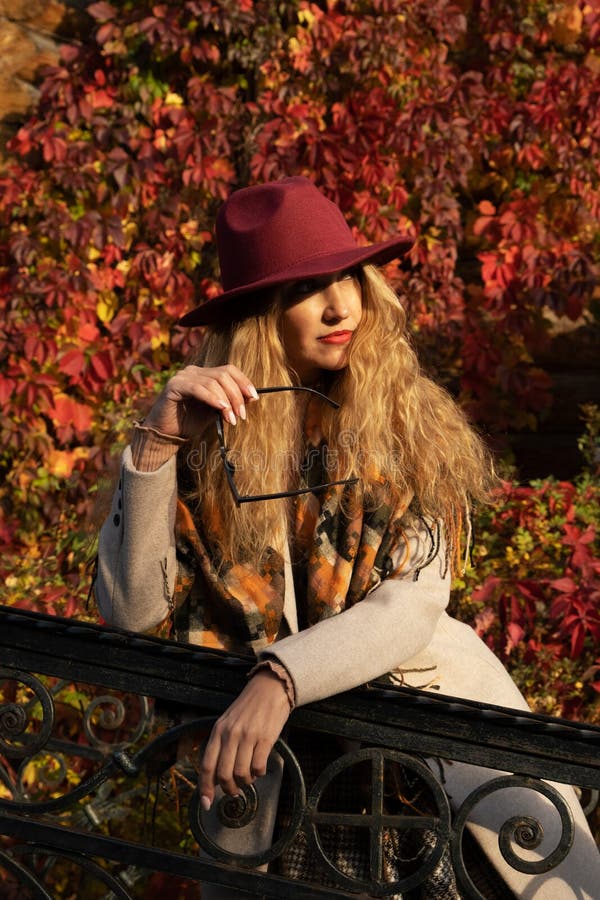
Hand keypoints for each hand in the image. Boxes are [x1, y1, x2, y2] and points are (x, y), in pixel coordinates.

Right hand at [144, 364, 258, 438]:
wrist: (166, 434)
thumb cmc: (190, 422)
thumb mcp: (215, 412)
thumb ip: (230, 402)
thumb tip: (252, 397)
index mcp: (204, 375)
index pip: (229, 370)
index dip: (244, 382)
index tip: (255, 398)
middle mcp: (194, 371)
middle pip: (223, 375)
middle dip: (237, 395)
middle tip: (242, 415)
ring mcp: (183, 376)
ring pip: (213, 381)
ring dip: (227, 401)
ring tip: (232, 419)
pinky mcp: (174, 385)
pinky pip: (198, 388)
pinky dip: (212, 398)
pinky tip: (221, 409)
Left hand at [199, 671, 290, 808]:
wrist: (270, 688)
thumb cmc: (249, 707)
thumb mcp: (228, 722)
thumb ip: (221, 745)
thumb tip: (216, 775)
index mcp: (218, 731)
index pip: (207, 765)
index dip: (205, 788)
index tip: (206, 803)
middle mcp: (230, 734)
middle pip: (224, 774)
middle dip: (229, 788)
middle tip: (235, 790)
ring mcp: (248, 736)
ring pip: (241, 773)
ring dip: (246, 781)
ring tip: (250, 776)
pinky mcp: (265, 738)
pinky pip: (259, 766)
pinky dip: (259, 773)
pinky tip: (260, 767)